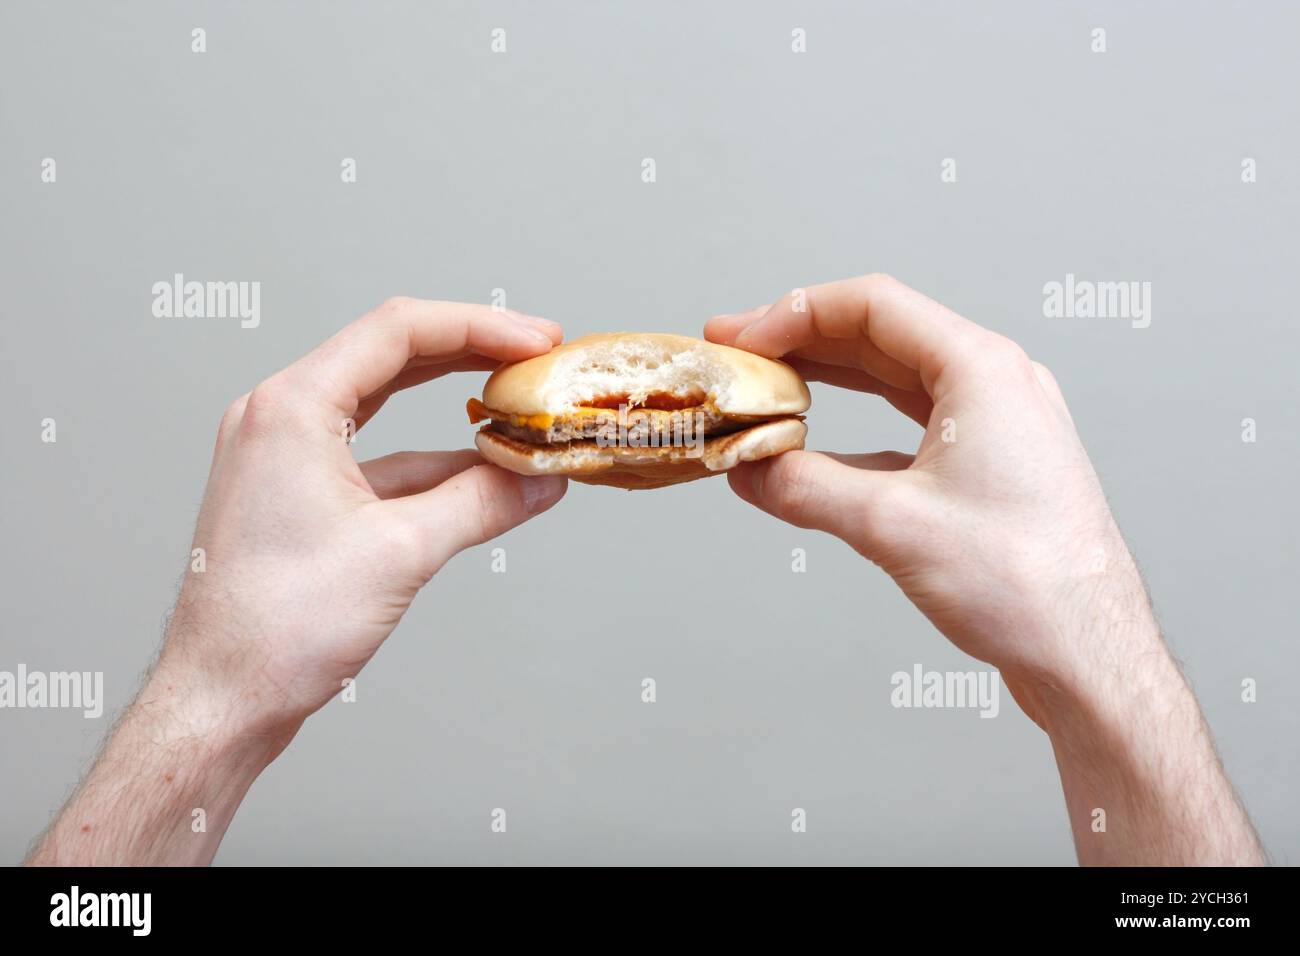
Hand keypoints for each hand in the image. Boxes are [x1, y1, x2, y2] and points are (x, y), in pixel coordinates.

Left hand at [27, 298, 566, 863]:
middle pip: (392, 356)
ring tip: (519, 414)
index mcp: (292, 408)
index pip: (399, 331)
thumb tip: (541, 478)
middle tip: (538, 360)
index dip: (480, 328)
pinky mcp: (297, 494)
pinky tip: (483, 474)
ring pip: (385, 406)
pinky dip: (431, 462)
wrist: (220, 700)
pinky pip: (376, 457)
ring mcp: (285, 456)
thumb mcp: (401, 553)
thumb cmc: (277, 628)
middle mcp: (280, 417)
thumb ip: (482, 503)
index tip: (539, 340)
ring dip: (453, 410)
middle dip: (471, 356)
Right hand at [707, 274, 1263, 863]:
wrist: (1088, 652)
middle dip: (803, 342)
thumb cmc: (1025, 583)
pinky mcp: (990, 468)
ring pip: (895, 380)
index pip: (872, 306)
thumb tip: (750, 470)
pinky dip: (856, 432)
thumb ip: (806, 488)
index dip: (794, 314)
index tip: (742, 339)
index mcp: (982, 370)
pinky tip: (816, 453)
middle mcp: (996, 384)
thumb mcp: (891, 526)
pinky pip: (910, 428)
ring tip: (769, 389)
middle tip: (738, 353)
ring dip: (829, 382)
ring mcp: (997, 426)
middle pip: (881, 336)